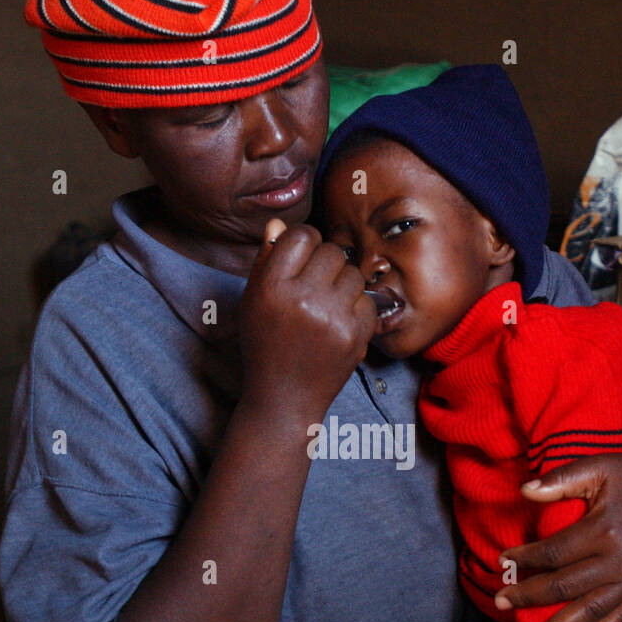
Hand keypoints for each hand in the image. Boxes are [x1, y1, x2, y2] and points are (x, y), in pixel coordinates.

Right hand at [239, 217, 375, 423]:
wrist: (284, 397)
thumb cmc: (265, 345)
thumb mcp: (253, 302)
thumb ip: (265, 261)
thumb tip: (278, 224)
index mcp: (271, 286)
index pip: (302, 235)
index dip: (305, 243)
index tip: (303, 257)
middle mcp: (302, 299)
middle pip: (332, 252)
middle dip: (326, 264)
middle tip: (316, 286)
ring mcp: (331, 318)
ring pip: (354, 274)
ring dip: (344, 285)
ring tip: (327, 305)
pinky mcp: (354, 335)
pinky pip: (368, 300)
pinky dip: (356, 309)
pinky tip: (339, 323)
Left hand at [494, 451, 621, 621]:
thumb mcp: (601, 467)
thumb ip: (561, 480)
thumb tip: (523, 491)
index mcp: (603, 530)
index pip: (553, 553)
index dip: (524, 558)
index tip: (502, 561)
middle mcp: (618, 561)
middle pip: (564, 587)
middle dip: (529, 597)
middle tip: (500, 604)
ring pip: (588, 612)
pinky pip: (620, 619)